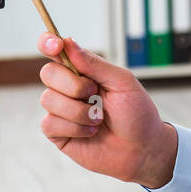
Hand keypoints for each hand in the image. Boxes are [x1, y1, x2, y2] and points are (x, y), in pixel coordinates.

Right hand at [37, 33, 178, 189]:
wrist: (142, 149)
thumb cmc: (136, 113)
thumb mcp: (122, 82)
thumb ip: (95, 64)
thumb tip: (68, 42)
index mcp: (84, 70)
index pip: (57, 51)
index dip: (48, 43)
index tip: (54, 45)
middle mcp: (69, 87)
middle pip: (48, 73)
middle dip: (74, 85)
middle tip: (95, 94)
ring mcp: (61, 109)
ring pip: (48, 99)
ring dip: (78, 111)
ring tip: (99, 119)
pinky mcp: (57, 132)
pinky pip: (49, 123)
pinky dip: (75, 128)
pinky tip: (91, 132)